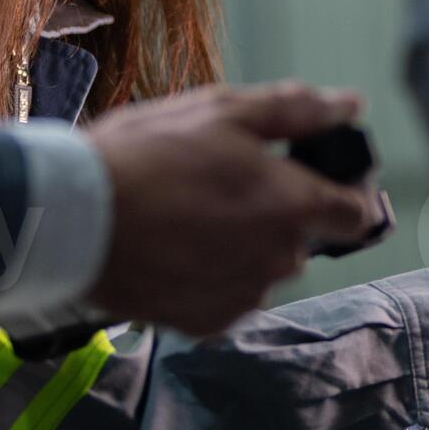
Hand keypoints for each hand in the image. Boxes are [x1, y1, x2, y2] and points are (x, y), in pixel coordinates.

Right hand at [80, 82, 379, 334]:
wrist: (71, 220)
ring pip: (262, 267)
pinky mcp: (206, 324)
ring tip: (186, 214)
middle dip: (275, 212)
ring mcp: (244, 298)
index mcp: (294, 207)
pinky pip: (226, 296)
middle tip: (220, 182)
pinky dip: (210, 275)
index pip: (357, 213)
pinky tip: (172, 248)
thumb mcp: (223, 110)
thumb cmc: (149, 155)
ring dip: (241, 245)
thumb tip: (351, 104)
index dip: (344, 191)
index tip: (314, 175)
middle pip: (301, 237)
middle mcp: (280, 261)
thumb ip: (297, 109)